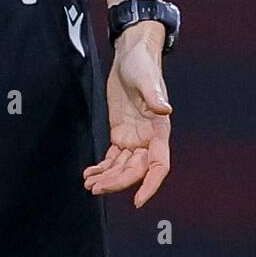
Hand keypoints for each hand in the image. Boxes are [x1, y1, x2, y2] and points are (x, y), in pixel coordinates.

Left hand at [83, 23, 171, 207]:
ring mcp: (134, 138)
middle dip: (117, 182)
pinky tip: (90, 174)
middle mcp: (148, 139)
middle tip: (95, 189)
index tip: (138, 201)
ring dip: (108, 178)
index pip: (159, 165)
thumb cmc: (142, 65)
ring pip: (122, 167)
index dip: (150, 184)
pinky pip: (113, 158)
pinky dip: (102, 168)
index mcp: (159, 129)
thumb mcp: (146, 78)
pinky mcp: (120, 133)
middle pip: (135, 170)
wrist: (130, 55)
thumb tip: (166, 109)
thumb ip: (154, 95)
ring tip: (89, 186)